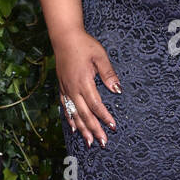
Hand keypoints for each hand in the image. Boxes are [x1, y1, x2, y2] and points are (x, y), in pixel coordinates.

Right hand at [55, 30, 121, 147]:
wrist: (64, 37)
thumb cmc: (84, 45)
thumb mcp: (100, 56)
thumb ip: (108, 73)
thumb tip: (117, 90)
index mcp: (84, 81)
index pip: (96, 105)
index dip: (104, 117)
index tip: (113, 127)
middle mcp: (73, 88)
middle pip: (85, 114)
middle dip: (94, 129)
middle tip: (103, 143)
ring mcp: (66, 89)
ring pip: (74, 113)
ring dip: (83, 129)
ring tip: (89, 142)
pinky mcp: (62, 87)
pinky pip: (65, 107)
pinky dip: (70, 119)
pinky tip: (74, 128)